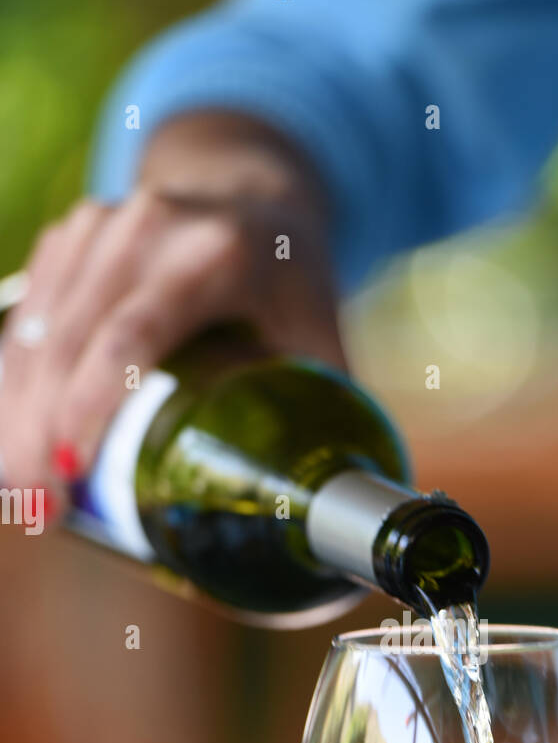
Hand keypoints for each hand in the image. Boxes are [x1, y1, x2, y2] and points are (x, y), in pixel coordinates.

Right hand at [0, 111, 345, 506]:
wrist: (256, 199)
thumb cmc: (293, 289)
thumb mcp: (323, 342)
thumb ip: (330, 426)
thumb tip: (340, 543)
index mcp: (216, 253)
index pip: (134, 334)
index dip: (93, 405)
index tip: (74, 472)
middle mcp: (149, 227)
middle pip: (73, 340)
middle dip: (42, 431)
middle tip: (40, 510)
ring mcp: (101, 225)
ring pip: (39, 331)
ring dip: (18, 414)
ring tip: (23, 493)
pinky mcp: (69, 238)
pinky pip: (29, 318)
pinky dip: (17, 382)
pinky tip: (15, 439)